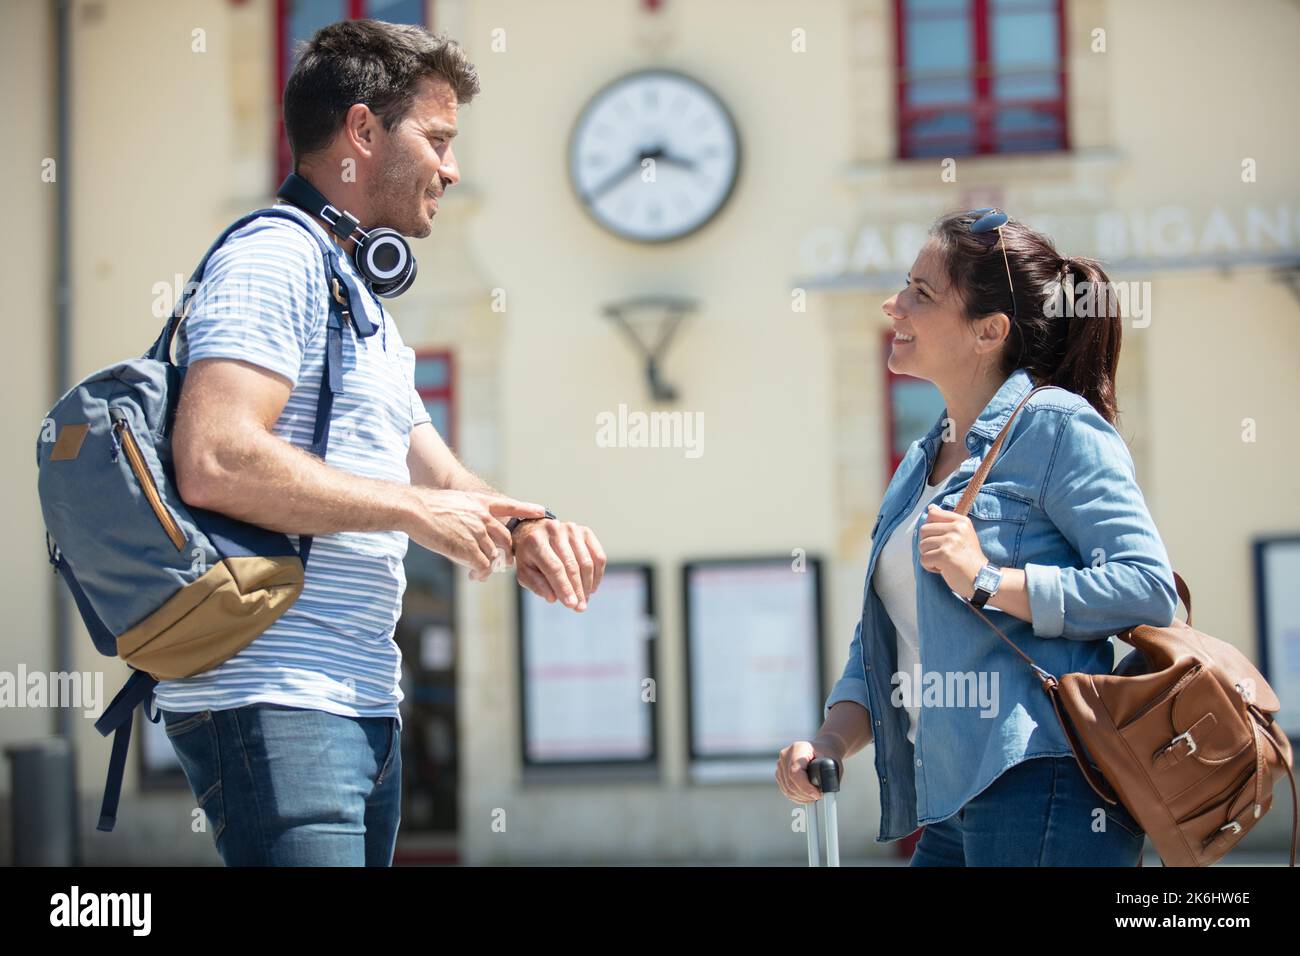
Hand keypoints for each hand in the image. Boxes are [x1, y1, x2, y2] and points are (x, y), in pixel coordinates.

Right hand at [403, 488, 545, 578]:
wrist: (416, 509)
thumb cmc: (429, 507)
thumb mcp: (456, 502)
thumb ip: (471, 517)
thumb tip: (477, 534)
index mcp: (481, 503)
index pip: (510, 505)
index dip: (527, 509)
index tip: (542, 511)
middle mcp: (484, 517)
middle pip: (505, 538)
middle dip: (507, 553)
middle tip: (504, 563)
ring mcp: (478, 532)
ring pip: (493, 554)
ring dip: (489, 566)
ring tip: (481, 573)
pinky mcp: (469, 548)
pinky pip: (482, 565)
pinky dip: (481, 572)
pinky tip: (476, 575)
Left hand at [512, 518, 605, 610]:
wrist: (535, 532)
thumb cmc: (529, 557)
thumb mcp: (525, 572)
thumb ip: (537, 585)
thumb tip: (554, 598)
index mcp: (535, 541)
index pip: (554, 568)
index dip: (564, 588)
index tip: (571, 605)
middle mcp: (554, 530)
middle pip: (572, 565)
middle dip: (577, 590)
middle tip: (580, 607)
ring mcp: (572, 529)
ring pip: (586, 561)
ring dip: (588, 584)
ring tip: (585, 599)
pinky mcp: (585, 531)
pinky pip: (598, 555)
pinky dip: (598, 574)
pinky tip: (592, 587)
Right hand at [775, 738, 844, 803]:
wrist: (820, 749)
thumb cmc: (827, 754)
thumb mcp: (832, 762)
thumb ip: (829, 776)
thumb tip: (824, 791)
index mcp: (798, 749)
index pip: (795, 773)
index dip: (806, 788)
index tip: (818, 794)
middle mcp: (786, 755)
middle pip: (790, 783)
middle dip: (805, 795)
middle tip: (818, 797)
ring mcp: (781, 764)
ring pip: (787, 789)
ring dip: (801, 797)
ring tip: (813, 797)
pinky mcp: (779, 772)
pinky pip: (785, 789)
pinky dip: (796, 796)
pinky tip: (806, 796)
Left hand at [918, 504, 985, 598]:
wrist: (982, 578)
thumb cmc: (970, 558)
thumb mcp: (963, 534)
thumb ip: (947, 521)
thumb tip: (931, 507)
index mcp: (961, 521)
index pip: (932, 514)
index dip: (930, 528)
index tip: (939, 538)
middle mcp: (957, 528)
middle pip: (924, 530)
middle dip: (928, 544)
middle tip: (942, 554)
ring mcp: (951, 541)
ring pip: (922, 545)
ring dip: (929, 556)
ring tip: (944, 562)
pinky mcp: (945, 555)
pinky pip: (924, 559)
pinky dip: (930, 567)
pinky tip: (943, 569)